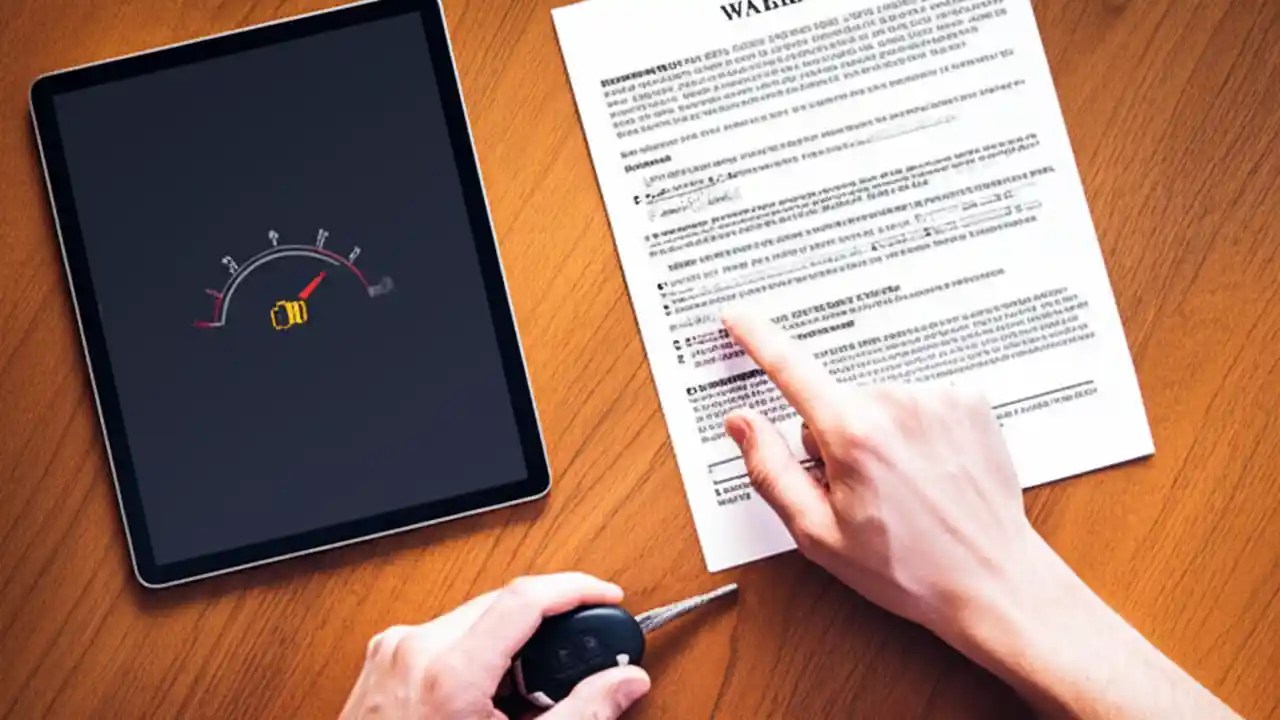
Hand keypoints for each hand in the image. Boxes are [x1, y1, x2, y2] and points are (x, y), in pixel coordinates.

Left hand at [339, 572, 649, 719]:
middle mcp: (414, 649)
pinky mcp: (382, 656)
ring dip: (508, 635)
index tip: (604, 594)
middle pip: (500, 602)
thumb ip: (581, 713)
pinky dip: (474, 647)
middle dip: (545, 619)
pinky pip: (442, 631)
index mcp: (449, 674)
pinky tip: (485, 690)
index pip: (524, 598)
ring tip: (522, 688)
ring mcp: (392, 649)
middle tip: (574, 652)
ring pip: (472, 614)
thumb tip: (624, 682)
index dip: (575, 588)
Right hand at [719, 309, 1241, 718]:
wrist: (992, 579)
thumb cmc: (908, 568)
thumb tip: (742, 424)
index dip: (757, 338)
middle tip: (864, 491)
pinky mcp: (969, 399)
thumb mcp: (820, 534)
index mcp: (853, 434)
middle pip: (835, 403)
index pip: (789, 369)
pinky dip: (916, 430)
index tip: (736, 317)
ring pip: (877, 404)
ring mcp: (937, 397)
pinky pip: (918, 403)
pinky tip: (931, 469)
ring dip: (880, 436)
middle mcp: (895, 402)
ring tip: (905, 486)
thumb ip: (770, 471)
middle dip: (836, 440)